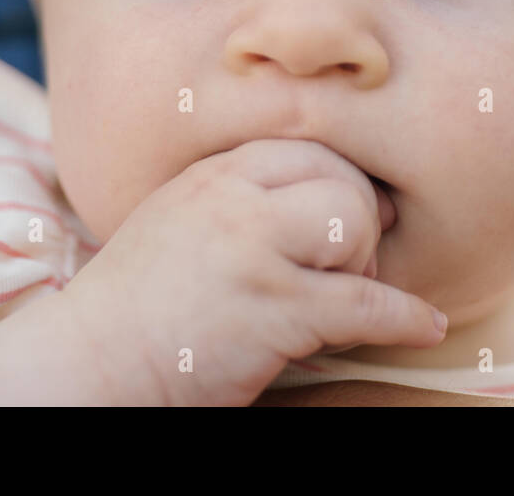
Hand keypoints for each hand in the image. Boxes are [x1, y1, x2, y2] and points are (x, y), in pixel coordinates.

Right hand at [60, 139, 446, 404]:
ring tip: (339, 301)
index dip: (342, 185)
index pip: (310, 149)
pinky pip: (362, 303)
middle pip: (342, 182)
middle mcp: (233, 198)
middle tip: (343, 271)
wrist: (89, 363)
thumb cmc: (138, 302)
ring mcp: (252, 250)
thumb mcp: (181, 218)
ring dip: (364, 269)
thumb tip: (339, 195)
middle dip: (360, 228)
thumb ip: (244, 197)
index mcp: (214, 172)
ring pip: (354, 227)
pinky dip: (404, 317)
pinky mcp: (271, 308)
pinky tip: (423, 325)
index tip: (349, 220)